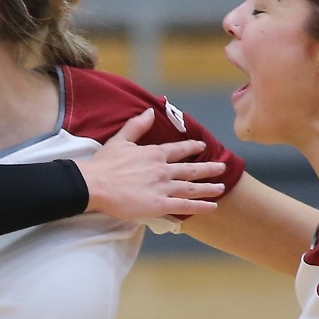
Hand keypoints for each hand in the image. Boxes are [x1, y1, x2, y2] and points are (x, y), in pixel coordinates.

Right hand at [75, 109, 227, 224]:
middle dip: (208, 168)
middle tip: (222, 167)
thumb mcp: (120, 140)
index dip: (192, 147)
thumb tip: (150, 111)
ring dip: (208, 188)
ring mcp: (163, 187)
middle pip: (191, 168)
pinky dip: (200, 206)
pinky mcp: (160, 205)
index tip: (202, 145)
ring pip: (192, 187)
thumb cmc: (105, 164)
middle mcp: (163, 169)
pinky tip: (212, 206)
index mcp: (154, 153)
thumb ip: (136, 125)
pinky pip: (185, 206)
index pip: (178, 149)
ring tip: (221, 188)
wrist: (96, 184)